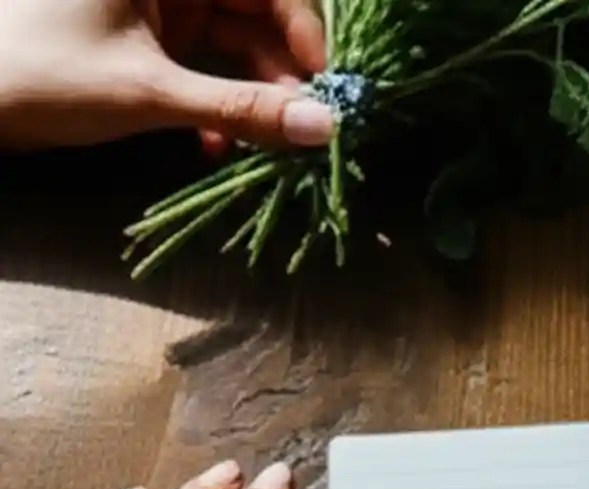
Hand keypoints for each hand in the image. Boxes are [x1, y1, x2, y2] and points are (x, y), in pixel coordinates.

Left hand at [0, 0, 333, 150]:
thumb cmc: (40, 77)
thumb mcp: (149, 94)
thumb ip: (240, 110)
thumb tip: (321, 128)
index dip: (303, 24)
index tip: (321, 80)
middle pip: (258, 12)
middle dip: (282, 71)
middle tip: (302, 123)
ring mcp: (159, 9)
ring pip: (236, 45)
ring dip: (254, 97)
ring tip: (263, 144)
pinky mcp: (148, 42)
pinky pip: (206, 67)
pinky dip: (218, 105)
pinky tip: (216, 147)